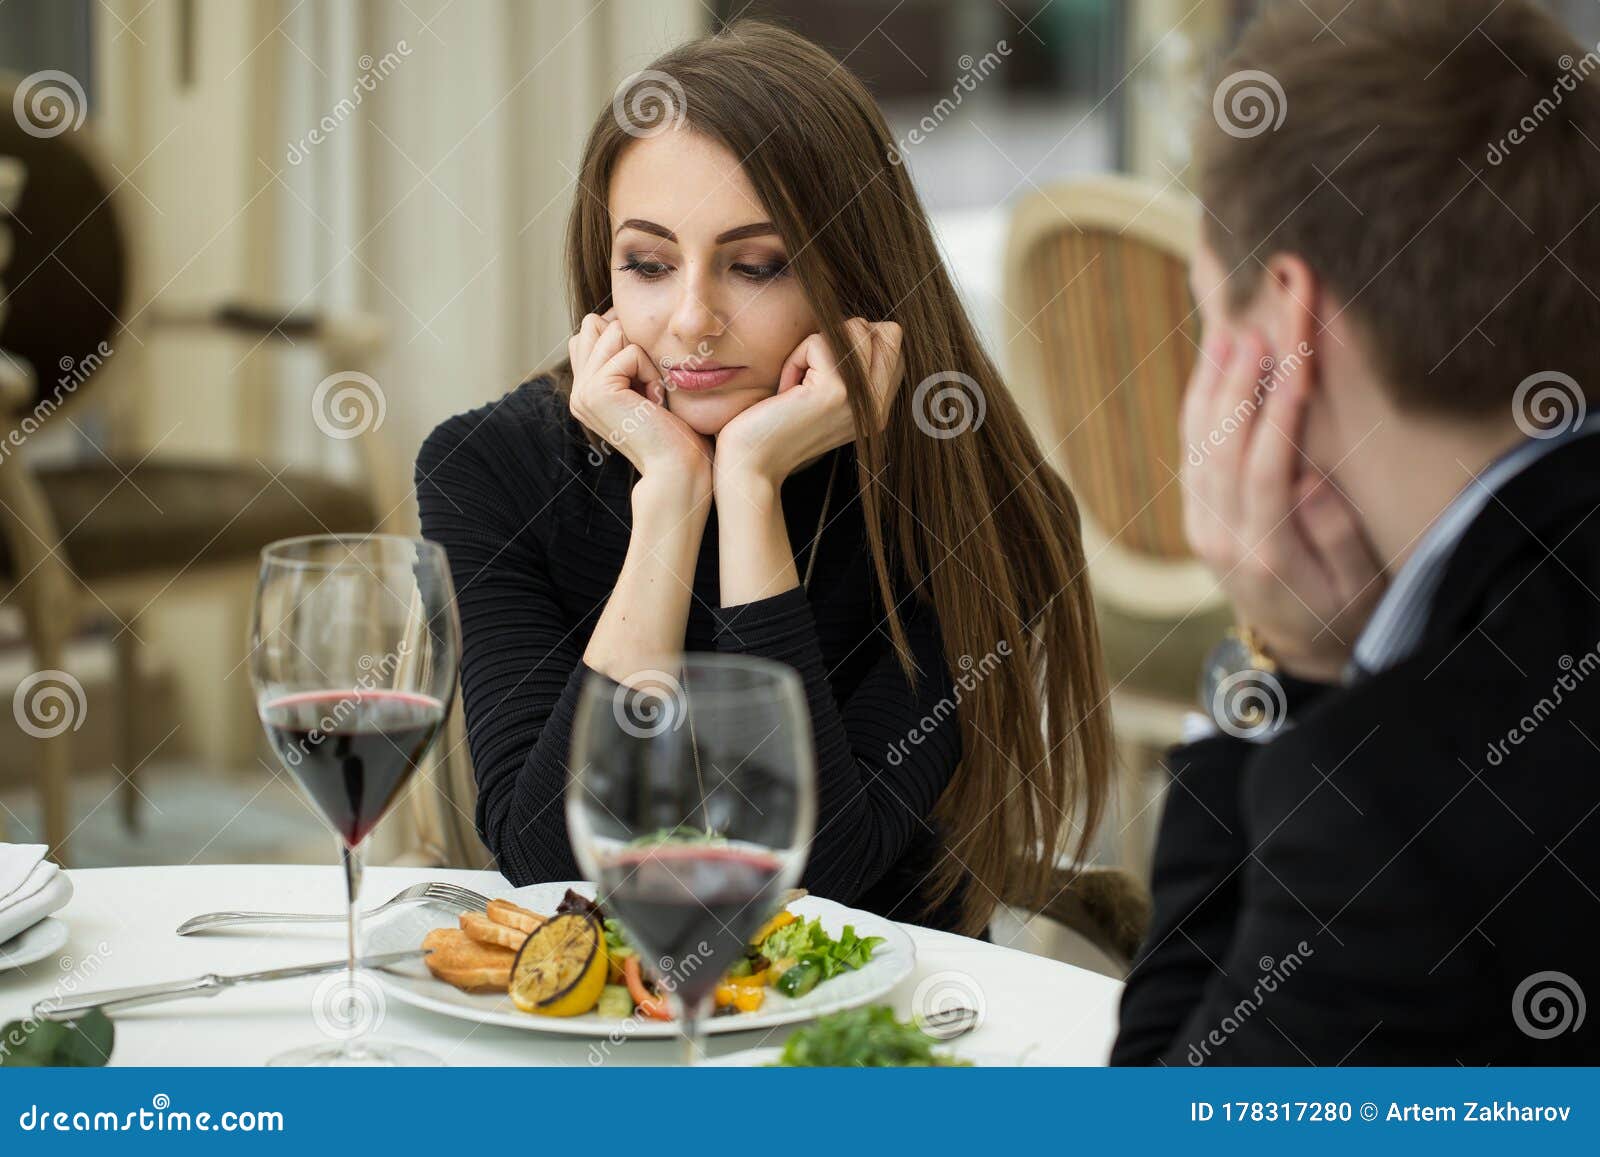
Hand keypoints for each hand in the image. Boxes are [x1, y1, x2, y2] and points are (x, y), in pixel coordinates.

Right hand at [567, 310, 712, 494]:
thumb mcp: (646, 385)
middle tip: (650, 384)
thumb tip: (618, 317)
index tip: (649, 376)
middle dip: (631, 341)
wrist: (678, 468)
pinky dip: (651, 372)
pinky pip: (630, 352)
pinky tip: (655, 403)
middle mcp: (578, 391)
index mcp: (586, 390)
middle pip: (596, 324)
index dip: (625, 337)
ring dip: (644, 357)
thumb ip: (626, 357)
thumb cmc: (676, 431)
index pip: (592, 331)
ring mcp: (582, 392)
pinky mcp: (596, 391)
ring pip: (613, 332)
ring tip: (653, 394)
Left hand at [714, 318, 903, 485]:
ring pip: (854, 329)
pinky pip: (818, 342)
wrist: (752, 463)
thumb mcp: (824, 392)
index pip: (892, 341)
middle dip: (839, 339)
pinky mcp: (836, 392)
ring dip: (815, 348)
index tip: (823, 373)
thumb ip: (851, 366)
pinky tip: (786, 392)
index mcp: (880, 407)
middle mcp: (879, 407)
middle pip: (884, 330)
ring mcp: (862, 400)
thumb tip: (863, 324)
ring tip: (798, 384)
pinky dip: (795, 359)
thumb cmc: (776, 423)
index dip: (854, 340)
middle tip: (811, 376)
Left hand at [1181, 328, 1386, 681]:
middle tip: (1256, 329)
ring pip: (1196, 445)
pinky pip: (1190, 450)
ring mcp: (1200, 525)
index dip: (1278, 414)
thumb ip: (1336, 534)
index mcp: (1267, 556)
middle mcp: (1221, 538)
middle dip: (1238, 385)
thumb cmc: (1345, 610)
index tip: (1294, 359)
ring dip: (1210, 385)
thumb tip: (1309, 479)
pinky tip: (1212, 361)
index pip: (1264, 472)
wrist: (1298, 648)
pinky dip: (1198, 402)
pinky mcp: (1194, 512)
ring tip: (1227, 331)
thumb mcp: (1361, 585)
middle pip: (1220, 450)